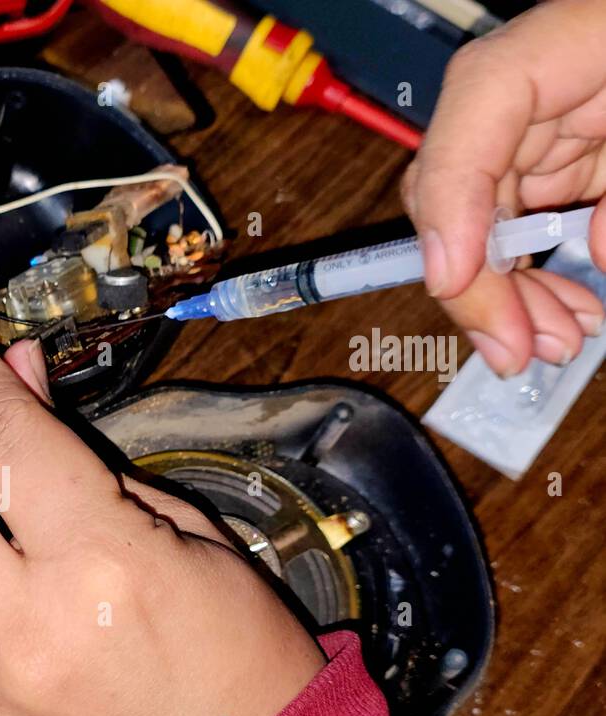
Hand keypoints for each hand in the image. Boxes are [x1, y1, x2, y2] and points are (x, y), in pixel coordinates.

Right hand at [403, 0, 605, 376]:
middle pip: (457, 182)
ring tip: (550, 341)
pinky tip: (556, 316)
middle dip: (477, 278)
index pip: (478, 99)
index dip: (455, 193)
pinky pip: (513, 232)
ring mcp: (528, 131)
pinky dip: (527, 280)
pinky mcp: (548, 163)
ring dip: (502, 296)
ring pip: (475, 223)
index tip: (454, 277)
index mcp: (559, 39)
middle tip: (513, 345)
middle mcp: (524, 88)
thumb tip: (596, 252)